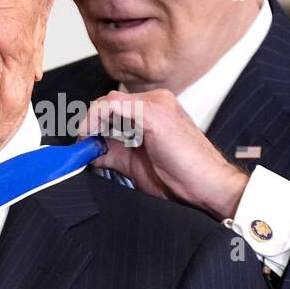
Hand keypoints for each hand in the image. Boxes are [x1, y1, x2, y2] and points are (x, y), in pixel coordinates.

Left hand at [80, 90, 249, 218]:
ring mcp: (157, 103)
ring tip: (85, 143)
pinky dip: (96, 120)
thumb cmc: (182, 178)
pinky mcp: (154, 113)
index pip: (115, 106)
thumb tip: (90, 152)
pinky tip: (91, 138)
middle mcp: (158, 101)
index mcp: (157, 109)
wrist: (208, 187)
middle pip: (109, 101)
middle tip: (81, 144)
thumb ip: (113, 153)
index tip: (83, 142)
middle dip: (91, 122)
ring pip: (109, 101)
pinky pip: (112, 106)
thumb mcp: (137, 164)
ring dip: (92, 122)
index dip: (94, 122)